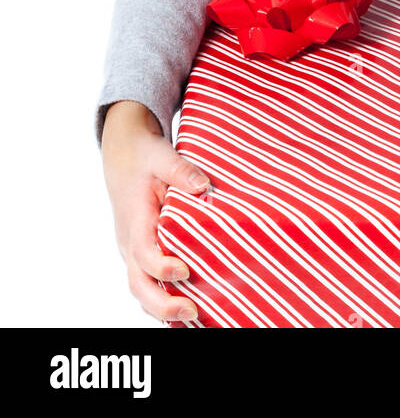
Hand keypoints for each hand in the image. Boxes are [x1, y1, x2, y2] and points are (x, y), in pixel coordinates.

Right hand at [101, 99, 211, 324]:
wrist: (123, 153)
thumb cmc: (144, 155)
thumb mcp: (163, 156)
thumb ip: (182, 171)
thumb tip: (204, 187)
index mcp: (135, 220)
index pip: (144, 252)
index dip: (161, 267)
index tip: (185, 271)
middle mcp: (129, 241)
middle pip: (137, 284)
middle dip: (161, 304)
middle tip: (192, 311)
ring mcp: (131, 249)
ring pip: (140, 288)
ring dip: (161, 308)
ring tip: (193, 318)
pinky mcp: (139, 251)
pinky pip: (145, 282)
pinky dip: (160, 300)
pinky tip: (183, 310)